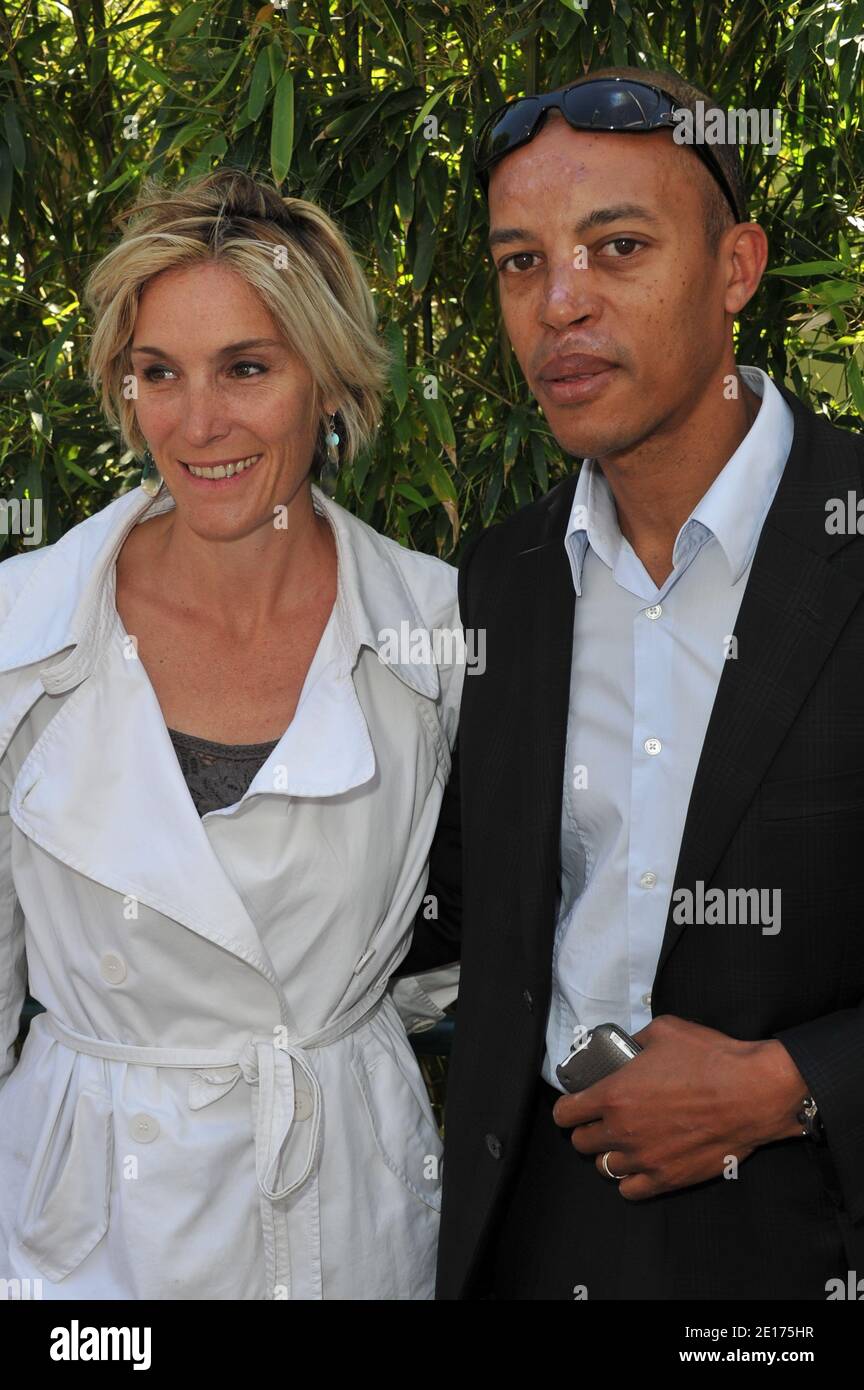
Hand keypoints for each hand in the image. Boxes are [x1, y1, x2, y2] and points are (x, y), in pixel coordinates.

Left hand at [551, 1015, 808, 1199]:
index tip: (576, 1103)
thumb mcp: (664, 1031)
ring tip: (624, 1141)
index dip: (569, 1107)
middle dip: (588, 1129)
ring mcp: (644, 1158)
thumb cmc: (710, 1059)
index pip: (566, 1113)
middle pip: (581, 1142)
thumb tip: (626, 1046)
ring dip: (609, 1154)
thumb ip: (635, 1040)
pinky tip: (640, 1164)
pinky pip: (630, 1191)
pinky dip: (630, 1179)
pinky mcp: (668, 1178)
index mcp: (613, 1094)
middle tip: (602, 1119)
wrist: (752, 1093)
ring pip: (603, 1168)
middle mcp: (622, 1130)